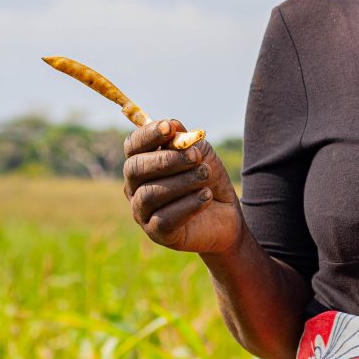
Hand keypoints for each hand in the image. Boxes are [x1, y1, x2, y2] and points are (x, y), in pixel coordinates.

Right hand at [122, 120, 240, 254]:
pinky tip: (206, 197)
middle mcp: (135, 187)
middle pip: (135, 169)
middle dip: (166, 159)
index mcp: (142, 163)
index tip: (168, 128)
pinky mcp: (157, 233)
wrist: (226, 215)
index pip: (132, 145)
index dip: (147, 134)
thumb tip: (172, 125)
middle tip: (196, 157)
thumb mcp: (201, 154)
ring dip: (182, 181)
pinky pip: (164, 218)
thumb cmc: (207, 180)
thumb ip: (185, 140)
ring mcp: (142, 212)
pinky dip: (188, 205)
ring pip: (149, 194)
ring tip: (205, 176)